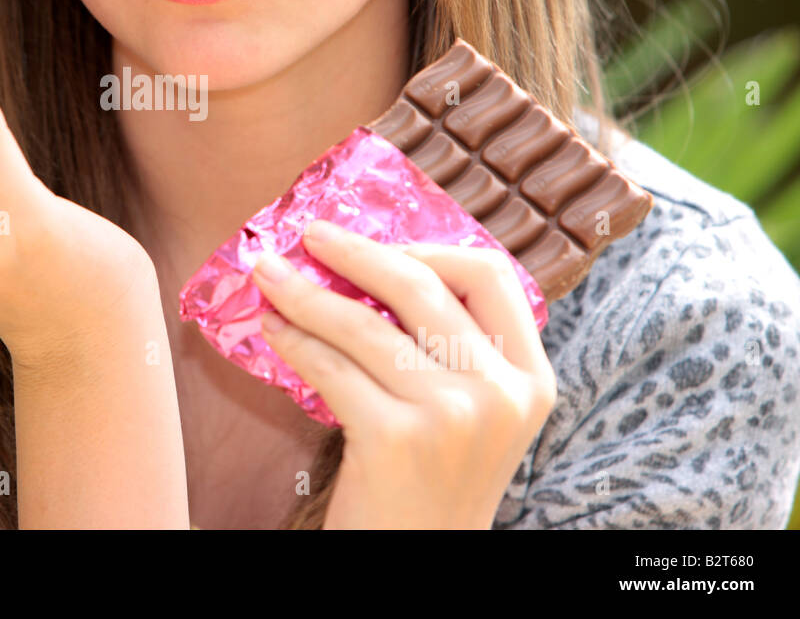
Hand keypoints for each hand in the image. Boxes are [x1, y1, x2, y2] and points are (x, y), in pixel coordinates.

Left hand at [250, 219, 557, 528]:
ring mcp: (451, 416)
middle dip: (356, 252)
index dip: (430, 250)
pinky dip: (293, 339)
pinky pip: (330, 367)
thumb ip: (452, 349)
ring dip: (304, 291)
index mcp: (530, 380)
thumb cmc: (431, 484)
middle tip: (310, 233)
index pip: (491, 277)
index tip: (382, 246)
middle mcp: (500, 394)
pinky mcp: (395, 439)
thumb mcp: (471, 415)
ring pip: (362, 324)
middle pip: (421, 286)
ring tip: (268, 274)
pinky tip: (272, 327)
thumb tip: (376, 261)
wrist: (417, 567)